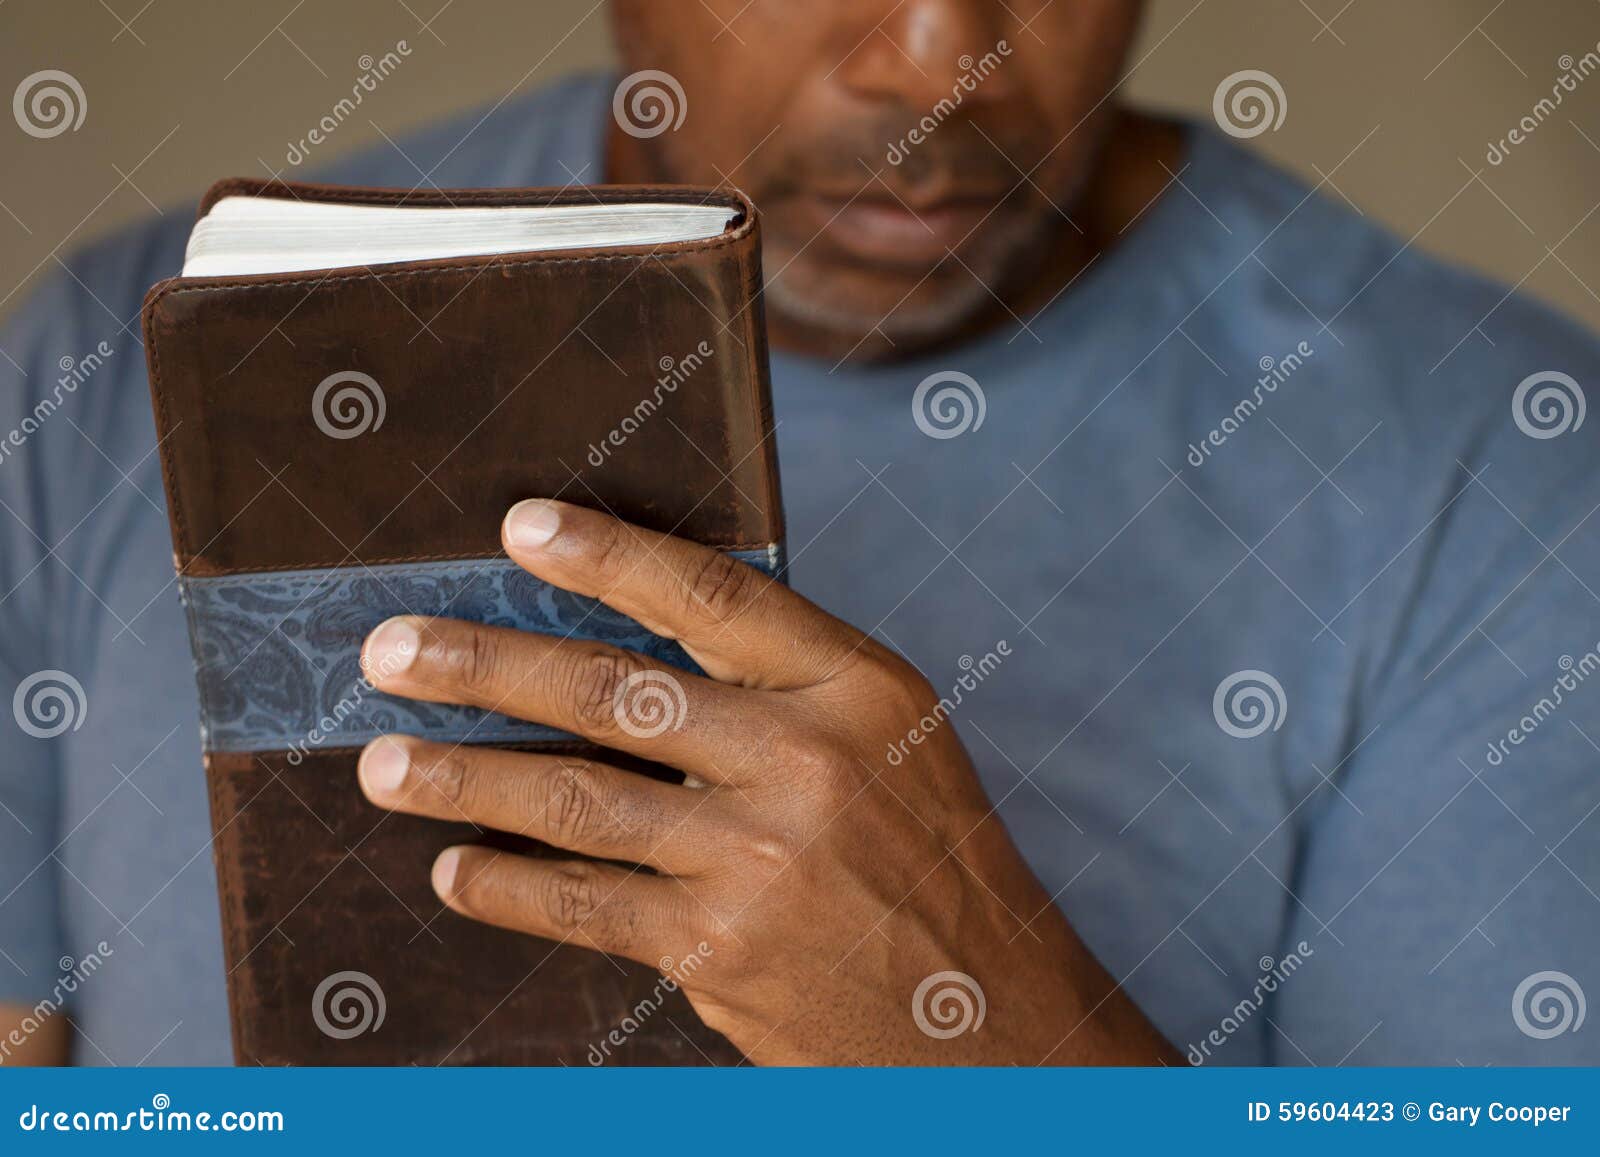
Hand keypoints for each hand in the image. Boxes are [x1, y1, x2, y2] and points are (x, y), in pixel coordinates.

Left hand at [357, 499, 1174, 1064]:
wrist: (983, 1019)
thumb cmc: (928, 860)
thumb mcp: (890, 740)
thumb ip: (785, 685)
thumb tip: (630, 636)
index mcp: (856, 687)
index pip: (712, 595)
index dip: (608, 554)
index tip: (521, 528)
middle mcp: (807, 761)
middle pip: (613, 691)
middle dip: (484, 666)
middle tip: (392, 651)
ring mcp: (759, 859)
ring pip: (575, 799)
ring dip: (463, 777)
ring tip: (383, 760)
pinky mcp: (719, 948)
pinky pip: (583, 903)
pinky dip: (506, 887)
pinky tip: (454, 868)